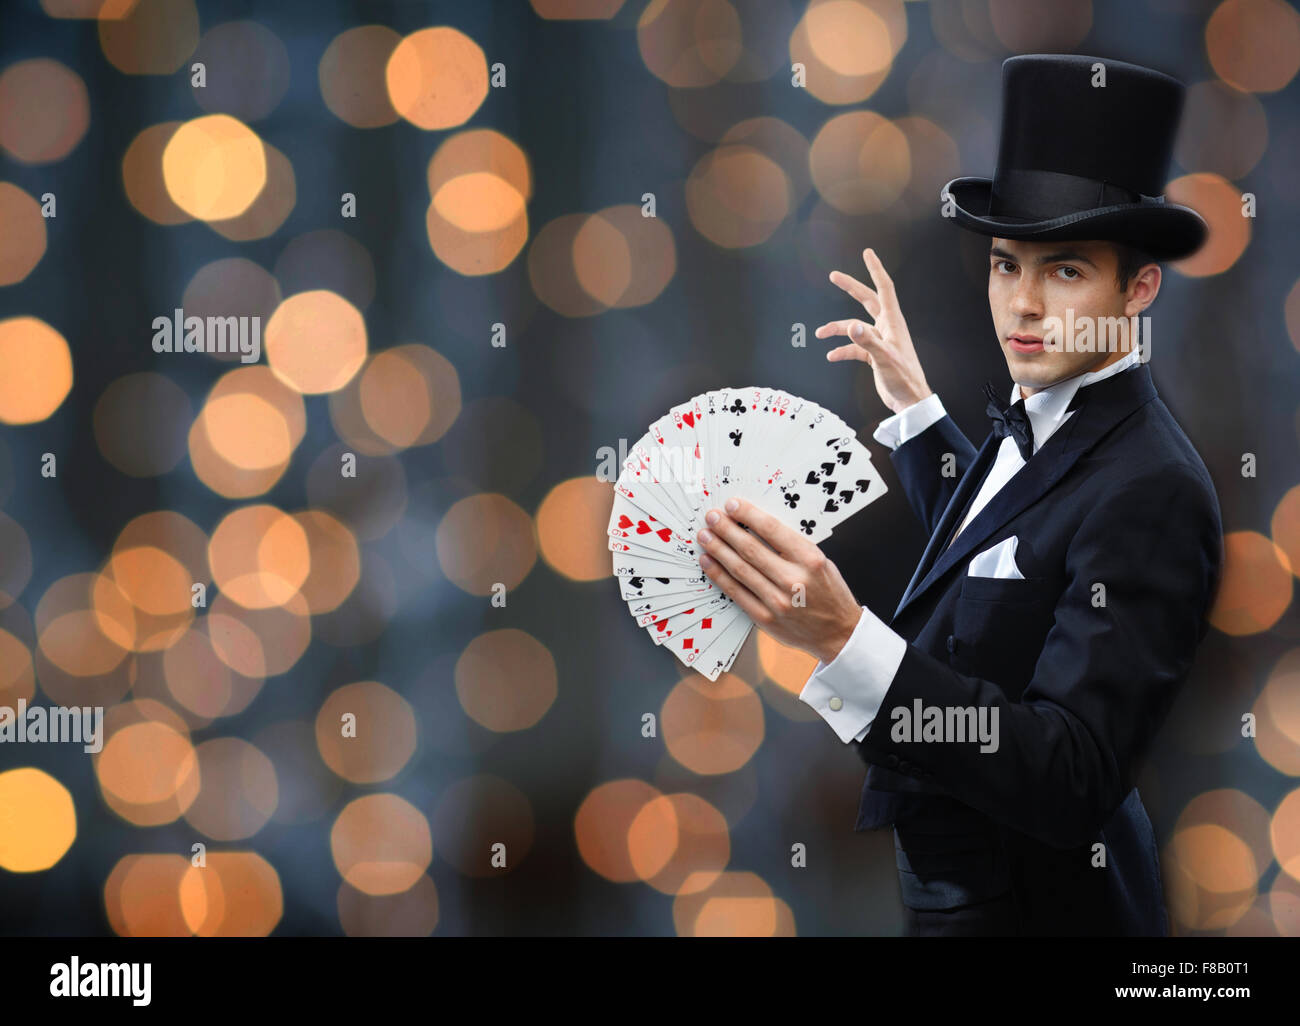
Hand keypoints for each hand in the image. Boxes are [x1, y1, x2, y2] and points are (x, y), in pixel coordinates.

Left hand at [696, 498, 862, 664]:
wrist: (838, 632)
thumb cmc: (829, 593)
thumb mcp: (820, 561)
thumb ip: (792, 546)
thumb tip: (756, 525)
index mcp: (809, 559)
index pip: (772, 529)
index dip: (747, 514)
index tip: (732, 505)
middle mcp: (793, 580)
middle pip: (750, 549)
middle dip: (726, 529)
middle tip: (712, 517)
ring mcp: (778, 601)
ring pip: (739, 569)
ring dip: (718, 550)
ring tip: (705, 536)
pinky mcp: (765, 618)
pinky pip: (736, 592)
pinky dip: (719, 575)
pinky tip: (709, 562)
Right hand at [817, 247, 932, 414]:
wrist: (908, 399)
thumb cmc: (904, 378)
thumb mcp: (884, 358)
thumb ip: (867, 342)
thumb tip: (850, 327)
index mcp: (893, 322)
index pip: (884, 289)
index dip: (875, 270)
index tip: (867, 253)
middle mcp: (886, 327)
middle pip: (866, 300)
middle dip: (851, 287)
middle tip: (834, 276)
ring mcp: (879, 340)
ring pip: (854, 327)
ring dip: (837, 329)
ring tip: (821, 333)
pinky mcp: (874, 354)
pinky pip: (854, 347)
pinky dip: (843, 350)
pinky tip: (832, 356)